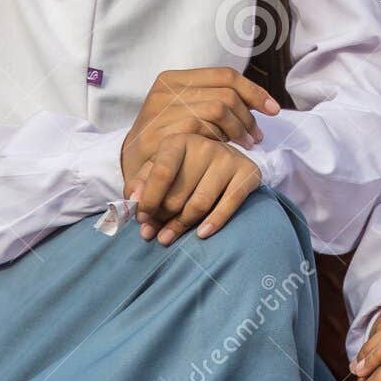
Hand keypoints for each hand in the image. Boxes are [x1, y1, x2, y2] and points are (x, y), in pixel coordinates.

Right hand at [120, 67, 279, 185]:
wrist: (129, 164)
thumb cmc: (164, 138)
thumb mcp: (184, 111)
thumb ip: (211, 100)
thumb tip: (257, 100)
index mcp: (173, 79)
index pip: (225, 75)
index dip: (254, 91)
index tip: (273, 109)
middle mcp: (166, 90)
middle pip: (226, 93)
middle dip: (248, 116)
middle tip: (257, 136)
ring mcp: (162, 111)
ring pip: (218, 109)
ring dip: (239, 129)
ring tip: (247, 144)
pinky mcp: (162, 135)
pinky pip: (204, 130)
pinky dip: (221, 140)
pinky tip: (225, 151)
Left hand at [128, 132, 261, 245]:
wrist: (226, 161)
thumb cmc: (185, 170)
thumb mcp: (159, 171)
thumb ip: (141, 184)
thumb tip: (132, 200)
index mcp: (178, 142)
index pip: (161, 172)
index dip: (149, 200)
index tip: (141, 219)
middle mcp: (204, 145)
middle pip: (178, 194)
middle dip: (163, 218)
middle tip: (155, 233)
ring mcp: (228, 158)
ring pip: (200, 203)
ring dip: (182, 226)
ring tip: (168, 238)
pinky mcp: (248, 173)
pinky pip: (228, 204)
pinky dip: (214, 223)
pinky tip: (201, 234)